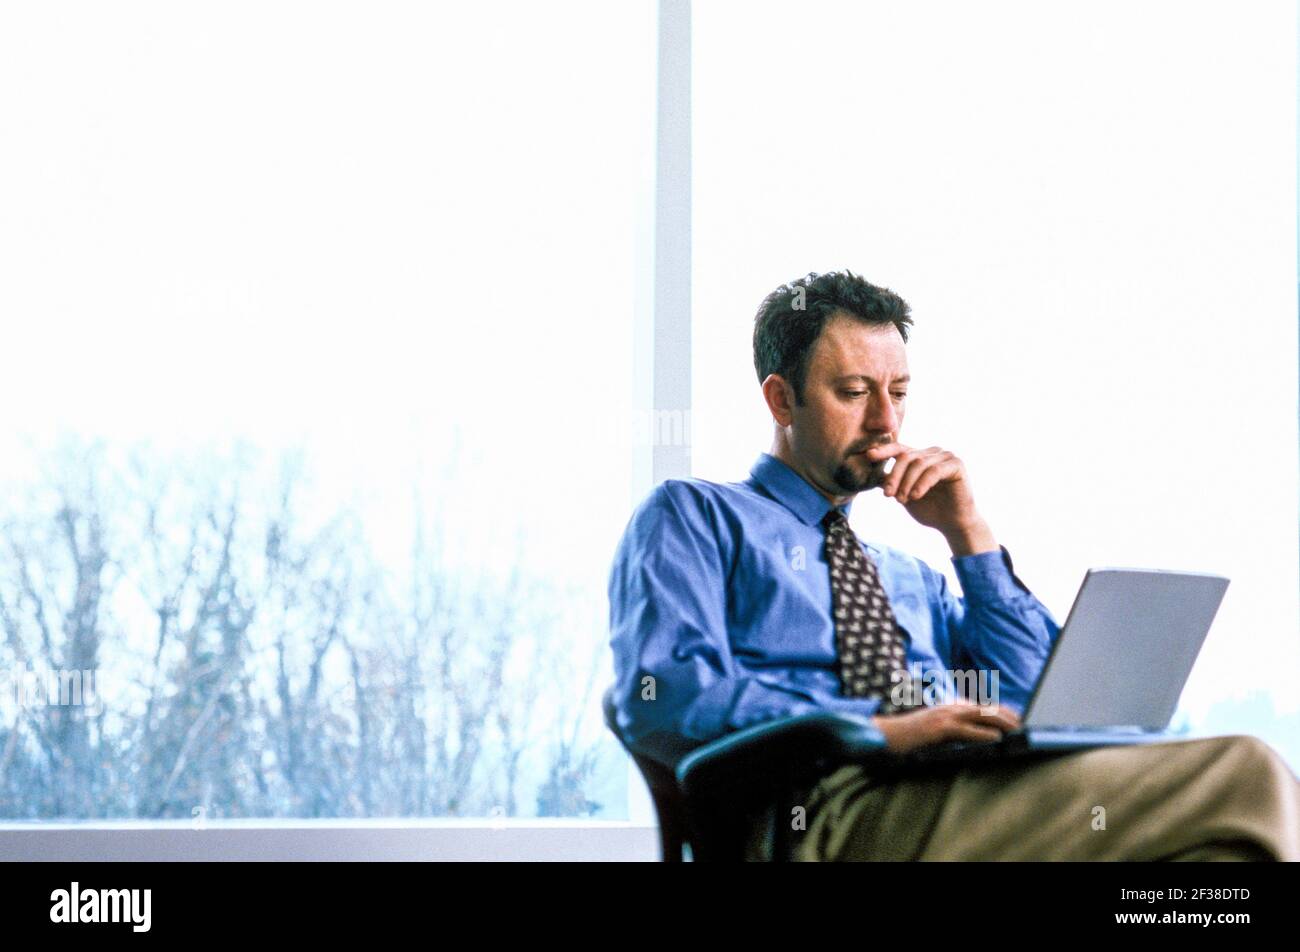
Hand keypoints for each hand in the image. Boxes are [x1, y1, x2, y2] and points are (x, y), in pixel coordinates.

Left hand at [865, 442, 981, 535]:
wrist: (952, 524)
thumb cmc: (928, 509)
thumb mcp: (902, 495)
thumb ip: (889, 483)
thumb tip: (869, 473)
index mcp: (918, 456)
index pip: (898, 448)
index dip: (883, 450)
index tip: (869, 456)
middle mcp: (931, 453)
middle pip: (905, 457)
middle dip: (894, 476)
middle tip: (887, 494)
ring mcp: (945, 456)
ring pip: (918, 464)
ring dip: (906, 483)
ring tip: (902, 500)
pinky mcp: (956, 465)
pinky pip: (934, 471)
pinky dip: (922, 483)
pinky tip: (915, 496)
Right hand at [871, 698, 1021, 753]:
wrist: (888, 734)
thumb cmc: (910, 734)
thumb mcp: (934, 727)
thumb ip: (951, 727)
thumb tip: (969, 732)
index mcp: (948, 707)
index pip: (979, 706)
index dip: (999, 710)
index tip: (1015, 716)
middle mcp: (949, 708)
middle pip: (983, 708)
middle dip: (1005, 714)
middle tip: (1022, 723)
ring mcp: (944, 717)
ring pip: (978, 716)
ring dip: (1000, 721)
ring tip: (1016, 728)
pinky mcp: (939, 729)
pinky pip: (965, 730)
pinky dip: (982, 733)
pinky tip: (995, 738)